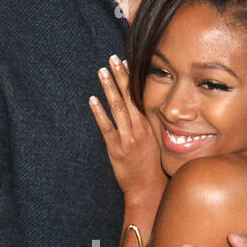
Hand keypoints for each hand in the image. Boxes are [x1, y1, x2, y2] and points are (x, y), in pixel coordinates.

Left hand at [89, 55, 165, 201]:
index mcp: (148, 124)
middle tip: (112, 58)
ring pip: (117, 107)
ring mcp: (127, 137)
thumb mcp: (154, 140)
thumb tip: (138, 107)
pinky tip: (92, 100)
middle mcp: (139, 128)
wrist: (148, 188)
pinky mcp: (116, 148)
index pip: (140, 95)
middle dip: (120, 75)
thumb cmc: (151, 165)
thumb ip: (146, 123)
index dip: (132, 77)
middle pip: (129, 96)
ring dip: (109, 87)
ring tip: (101, 71)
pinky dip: (99, 112)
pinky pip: (106, 127)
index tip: (126, 61)